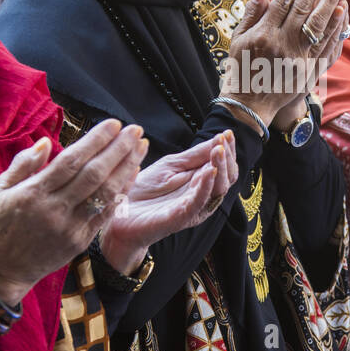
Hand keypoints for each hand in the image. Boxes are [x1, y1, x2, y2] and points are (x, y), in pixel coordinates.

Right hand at [0, 119, 148, 305]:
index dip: (95, 141)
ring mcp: (69, 227)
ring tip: (141, 147)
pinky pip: (105, 213)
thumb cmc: (1, 224)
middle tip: (135, 130)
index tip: (113, 124)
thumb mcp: (1, 190)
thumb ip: (23, 163)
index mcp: (34, 193)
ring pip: (104, 193)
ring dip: (126, 168)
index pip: (71, 161)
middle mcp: (54, 209)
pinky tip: (132, 174)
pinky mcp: (80, 241)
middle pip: (93, 174)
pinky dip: (121, 192)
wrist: (4, 269)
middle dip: (118, 149)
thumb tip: (46, 142)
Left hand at [98, 130, 239, 273]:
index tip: (227, 132)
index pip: (223, 167)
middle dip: (227, 158)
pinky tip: (208, 171)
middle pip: (226, 179)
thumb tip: (218, 138)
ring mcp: (193, 209)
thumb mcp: (172, 165)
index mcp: (201, 184)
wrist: (121, 211)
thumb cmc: (145, 190)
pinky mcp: (180, 218)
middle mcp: (202, 197)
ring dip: (220, 168)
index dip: (228, 150)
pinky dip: (205, 187)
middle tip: (223, 140)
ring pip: (217, 190)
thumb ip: (195, 155)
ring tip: (217, 150)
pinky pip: (198, 203)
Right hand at [223, 0, 347, 131]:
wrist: (249, 105)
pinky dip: (333, 27)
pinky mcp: (308, 71)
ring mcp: (296, 58)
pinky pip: (324, 46)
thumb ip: (251, 14)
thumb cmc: (241, 68)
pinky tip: (341, 12)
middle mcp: (281, 44)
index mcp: (263, 34)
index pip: (282, 1)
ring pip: (316, 25)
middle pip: (302, 9)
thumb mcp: (239, 39)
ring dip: (329, 2)